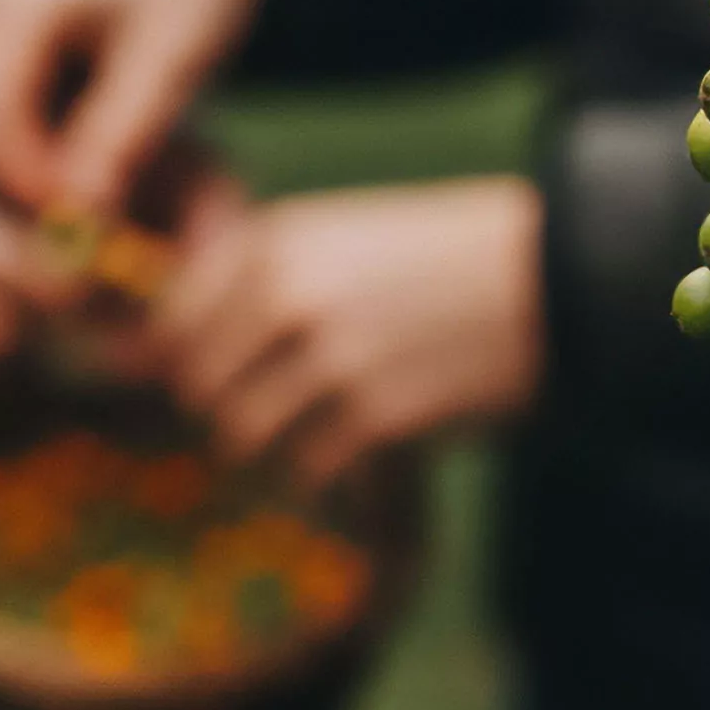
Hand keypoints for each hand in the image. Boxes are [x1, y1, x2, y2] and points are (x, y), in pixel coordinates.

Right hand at [0, 0, 272, 218]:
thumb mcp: (171, 57)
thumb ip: (121, 133)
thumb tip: (81, 212)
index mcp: (14, 1)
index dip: (25, 184)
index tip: (81, 232)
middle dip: (20, 190)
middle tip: (83, 237)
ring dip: (27, 179)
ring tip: (93, 211)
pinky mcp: (2, 49)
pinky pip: (3, 122)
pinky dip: (37, 157)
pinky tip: (86, 177)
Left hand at [151, 177, 544, 489]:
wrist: (551, 279)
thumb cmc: (437, 259)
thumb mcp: (336, 239)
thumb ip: (254, 283)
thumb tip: (158, 352)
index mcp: (274, 241)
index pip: (171, 322)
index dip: (168, 361)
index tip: (188, 381)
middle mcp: (289, 295)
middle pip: (197, 386)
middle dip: (222, 408)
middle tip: (262, 414)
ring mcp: (330, 358)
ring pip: (241, 436)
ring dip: (267, 447)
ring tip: (308, 434)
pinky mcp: (377, 417)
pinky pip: (305, 468)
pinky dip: (322, 470)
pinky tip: (355, 451)